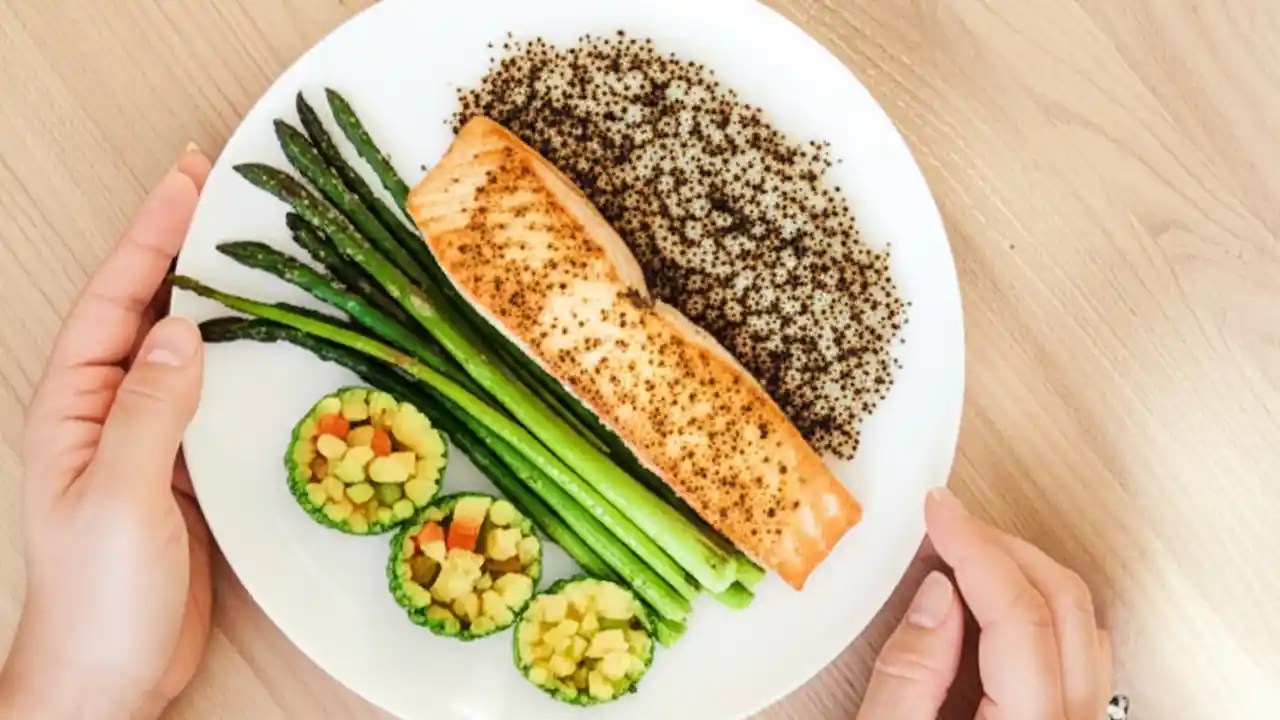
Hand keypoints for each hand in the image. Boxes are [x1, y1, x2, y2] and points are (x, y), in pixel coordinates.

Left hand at [0, 147, 214, 718]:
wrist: (112, 675)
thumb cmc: (97, 596)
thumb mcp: (117, 497)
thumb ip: (148, 411)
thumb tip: (184, 330)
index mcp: (74, 405)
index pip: (115, 300)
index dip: (153, 235)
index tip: (192, 179)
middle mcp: (109, 408)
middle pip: (148, 308)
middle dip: (183, 244)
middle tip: (228, 188)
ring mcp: (151, 435)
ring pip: (190, 346)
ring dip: (221, 295)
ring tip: (259, 245)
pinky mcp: (190, 466)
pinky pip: (219, 393)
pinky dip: (246, 356)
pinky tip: (277, 339)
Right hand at [857, 488, 1112, 719]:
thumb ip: (910, 673)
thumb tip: (935, 593)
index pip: (1019, 614)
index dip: (976, 548)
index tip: (939, 510)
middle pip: (1063, 603)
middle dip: (1001, 548)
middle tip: (947, 524)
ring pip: (1080, 620)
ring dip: (1022, 574)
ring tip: (962, 557)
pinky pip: (1077, 649)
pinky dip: (1038, 609)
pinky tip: (987, 602)